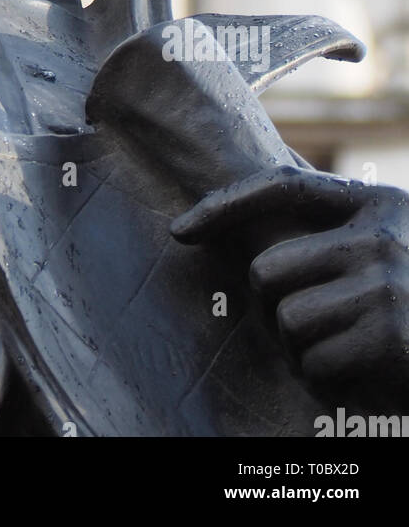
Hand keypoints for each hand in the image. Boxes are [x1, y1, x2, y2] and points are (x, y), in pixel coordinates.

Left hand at [173, 166, 408, 410]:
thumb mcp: (392, 241)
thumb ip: (335, 222)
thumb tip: (267, 193)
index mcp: (377, 203)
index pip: (282, 185)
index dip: (225, 204)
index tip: (181, 230)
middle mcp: (380, 234)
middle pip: (268, 270)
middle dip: (276, 310)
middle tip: (313, 329)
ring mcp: (387, 283)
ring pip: (287, 322)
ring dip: (303, 352)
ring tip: (343, 354)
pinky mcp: (390, 334)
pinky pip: (314, 364)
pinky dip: (326, 382)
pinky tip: (359, 378)